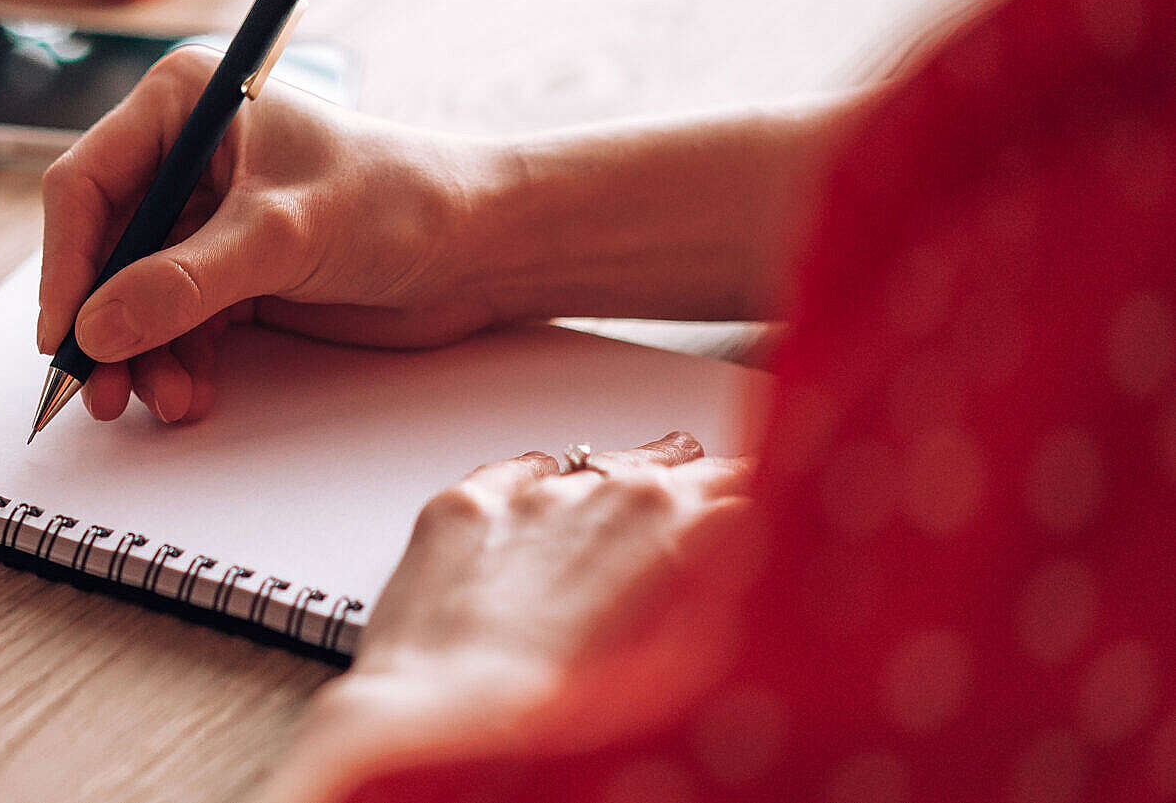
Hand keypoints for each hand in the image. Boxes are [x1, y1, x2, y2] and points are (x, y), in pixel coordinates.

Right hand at [37, 46, 512, 424]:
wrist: (480, 248)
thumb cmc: (400, 199)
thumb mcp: (283, 235)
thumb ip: (185, 282)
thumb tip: (98, 328)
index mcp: (186, 104)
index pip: (88, 183)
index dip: (67, 261)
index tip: (65, 332)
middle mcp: (185, 156)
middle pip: (103, 248)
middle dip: (102, 322)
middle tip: (98, 389)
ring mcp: (205, 218)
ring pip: (133, 296)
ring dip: (140, 355)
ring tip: (166, 399)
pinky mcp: (230, 271)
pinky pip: (173, 323)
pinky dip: (174, 362)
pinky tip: (192, 393)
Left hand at [254, 432, 758, 802]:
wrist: (429, 722)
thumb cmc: (550, 716)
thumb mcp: (670, 664)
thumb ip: (708, 600)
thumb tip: (733, 575)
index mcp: (665, 524)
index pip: (733, 483)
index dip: (750, 500)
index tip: (760, 515)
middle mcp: (596, 491)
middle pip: (668, 468)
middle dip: (690, 491)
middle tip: (700, 520)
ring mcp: (524, 493)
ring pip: (594, 467)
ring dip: (614, 492)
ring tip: (623, 523)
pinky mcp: (463, 503)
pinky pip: (517, 474)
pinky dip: (535, 493)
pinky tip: (540, 521)